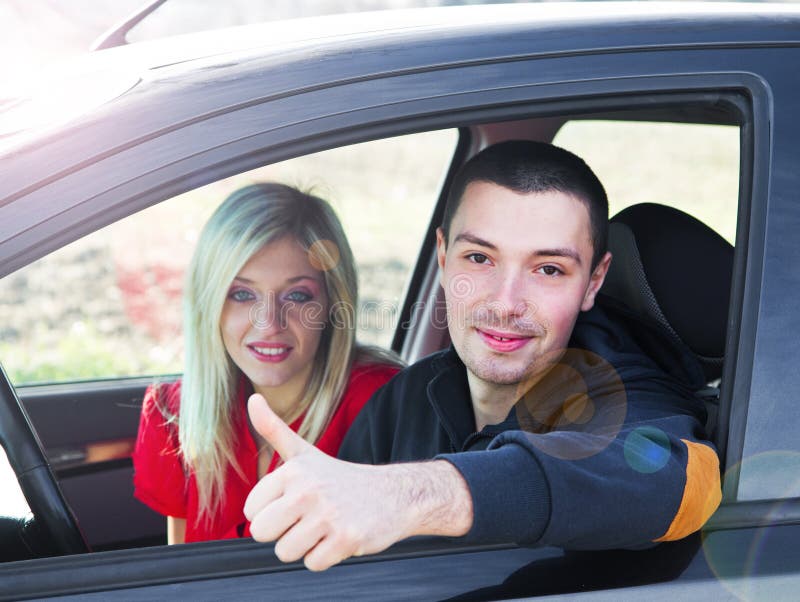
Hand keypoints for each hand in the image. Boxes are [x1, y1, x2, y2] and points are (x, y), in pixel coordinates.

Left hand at [244, 393, 472, 570]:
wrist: (392, 494)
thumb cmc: (339, 478)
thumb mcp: (305, 453)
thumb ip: (273, 428)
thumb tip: (253, 399)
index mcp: (293, 470)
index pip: (252, 511)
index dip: (271, 512)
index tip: (293, 502)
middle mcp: (308, 490)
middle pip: (262, 532)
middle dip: (283, 532)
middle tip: (307, 518)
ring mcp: (328, 515)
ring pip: (285, 551)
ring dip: (304, 545)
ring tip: (324, 527)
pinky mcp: (346, 538)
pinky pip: (313, 563)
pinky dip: (325, 557)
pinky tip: (339, 537)